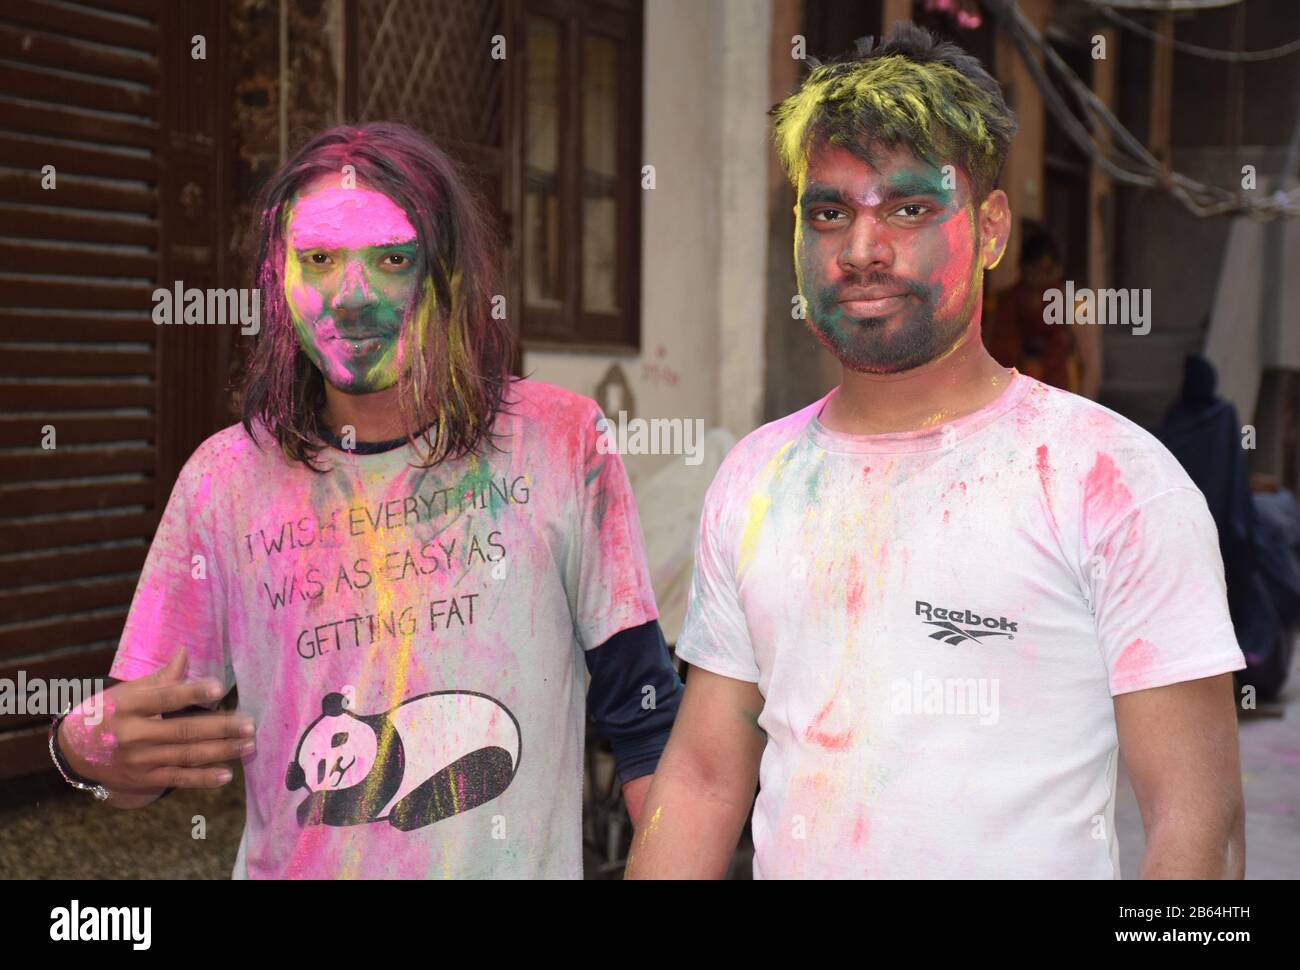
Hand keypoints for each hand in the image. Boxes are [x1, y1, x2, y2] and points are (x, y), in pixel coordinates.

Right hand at [58, 647, 252, 795]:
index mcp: (129, 706)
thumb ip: (162, 678)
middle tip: (249, 724)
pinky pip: (178, 779)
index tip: (219, 688)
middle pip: (183, 731)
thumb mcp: (128, 691)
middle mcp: (133, 734)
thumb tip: (186, 652)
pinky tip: (227, 774)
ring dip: (221, 751)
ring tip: (248, 745)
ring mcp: (139, 760)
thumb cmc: (109, 712)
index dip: (191, 693)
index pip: (164, 698)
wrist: (75, 750)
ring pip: (186, 756)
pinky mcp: (144, 779)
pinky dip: (203, 779)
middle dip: (220, 728)